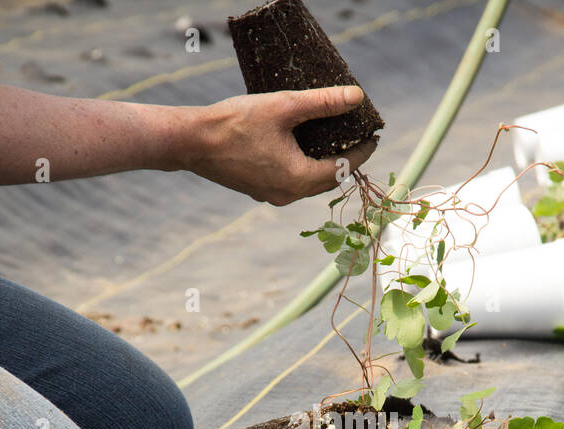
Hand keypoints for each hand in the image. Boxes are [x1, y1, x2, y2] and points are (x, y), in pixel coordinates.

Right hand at [188, 86, 378, 204]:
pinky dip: (303, 166)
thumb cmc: (234, 123)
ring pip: (309, 182)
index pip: (343, 168)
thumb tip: (356, 97)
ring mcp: (271, 196)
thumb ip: (322, 103)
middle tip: (356, 135)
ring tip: (332, 139)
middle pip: (328, 179)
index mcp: (298, 180)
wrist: (191, 141)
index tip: (372, 134)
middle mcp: (287, 195)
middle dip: (344, 157)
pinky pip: (291, 181)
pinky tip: (301, 146)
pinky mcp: (258, 191)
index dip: (362, 150)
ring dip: (323, 163)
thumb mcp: (283, 107)